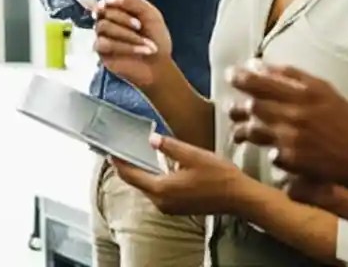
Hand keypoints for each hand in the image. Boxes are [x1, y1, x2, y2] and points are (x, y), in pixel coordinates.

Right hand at [92, 0, 169, 87]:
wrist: (159, 64)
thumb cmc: (155, 38)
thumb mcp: (151, 15)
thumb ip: (134, 2)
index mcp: (119, 10)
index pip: (107, 0)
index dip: (110, 0)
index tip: (116, 2)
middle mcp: (108, 20)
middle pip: (104, 11)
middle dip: (124, 18)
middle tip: (140, 26)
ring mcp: (102, 35)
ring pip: (103, 26)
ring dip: (127, 34)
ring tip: (147, 44)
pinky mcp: (101, 51)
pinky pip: (103, 43)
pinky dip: (125, 46)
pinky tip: (140, 50)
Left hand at [111, 133, 251, 215]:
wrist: (238, 197)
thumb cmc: (218, 175)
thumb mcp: (192, 154)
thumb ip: (169, 146)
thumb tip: (151, 138)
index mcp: (162, 188)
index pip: (131, 176)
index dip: (118, 163)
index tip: (110, 151)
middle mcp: (161, 202)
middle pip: (136, 183)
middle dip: (127, 168)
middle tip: (120, 151)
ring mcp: (169, 207)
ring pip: (147, 189)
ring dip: (140, 174)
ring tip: (134, 157)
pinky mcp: (177, 208)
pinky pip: (157, 193)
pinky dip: (151, 181)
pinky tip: (154, 169)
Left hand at [228, 63, 347, 199]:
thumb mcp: (324, 91)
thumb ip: (292, 77)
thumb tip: (259, 64)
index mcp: (306, 92)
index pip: (262, 81)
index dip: (241, 78)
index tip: (231, 75)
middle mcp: (297, 113)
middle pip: (254, 106)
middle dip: (238, 107)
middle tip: (232, 109)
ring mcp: (294, 138)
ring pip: (255, 131)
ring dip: (243, 130)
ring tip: (239, 132)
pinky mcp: (294, 161)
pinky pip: (270, 154)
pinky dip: (269, 151)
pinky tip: (270, 151)